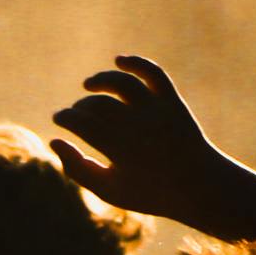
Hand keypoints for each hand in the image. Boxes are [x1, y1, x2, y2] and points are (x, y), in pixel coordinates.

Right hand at [49, 55, 239, 228]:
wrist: (200, 187)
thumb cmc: (150, 192)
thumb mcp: (111, 190)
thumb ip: (77, 169)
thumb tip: (54, 141)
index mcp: (121, 151)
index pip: (82, 123)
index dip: (65, 117)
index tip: (59, 120)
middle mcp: (140, 126)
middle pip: (99, 105)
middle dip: (81, 107)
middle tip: (77, 116)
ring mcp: (158, 111)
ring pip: (121, 82)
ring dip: (101, 80)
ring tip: (88, 86)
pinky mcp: (172, 101)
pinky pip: (152, 72)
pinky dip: (135, 62)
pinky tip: (118, 62)